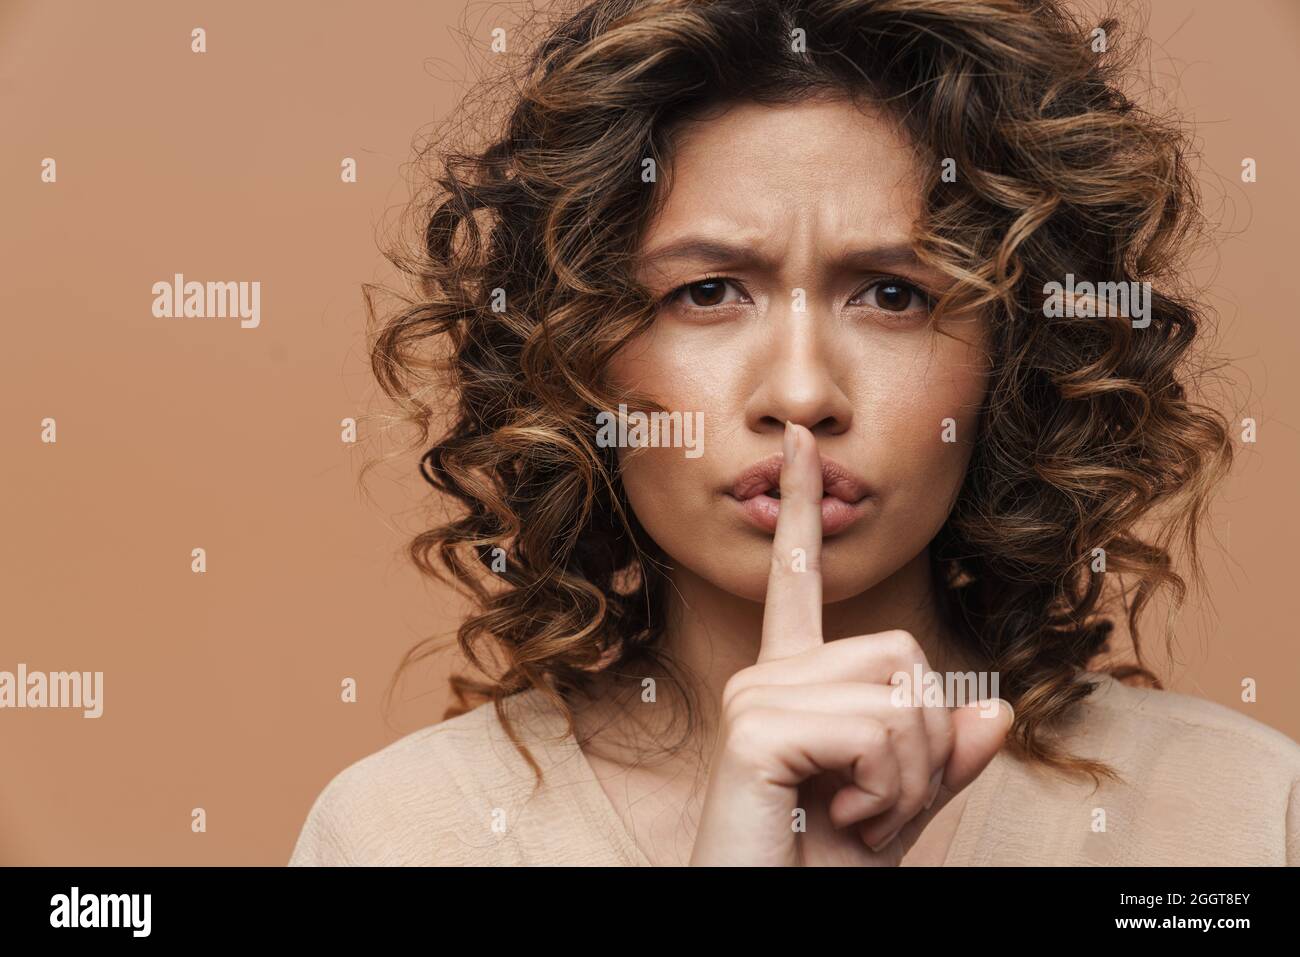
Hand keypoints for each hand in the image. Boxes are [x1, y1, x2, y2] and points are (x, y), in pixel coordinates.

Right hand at [689, 420, 1011, 865]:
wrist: (764, 919)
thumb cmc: (817, 869)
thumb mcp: (900, 809)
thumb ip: (944, 759)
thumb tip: (998, 710)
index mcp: (791, 685)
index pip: (800, 583)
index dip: (803, 511)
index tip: (802, 444)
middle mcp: (766, 677)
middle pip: (905, 655)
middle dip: (924, 748)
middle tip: (874, 808)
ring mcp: (755, 698)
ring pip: (902, 694)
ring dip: (910, 778)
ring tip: (856, 817)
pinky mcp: (757, 729)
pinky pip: (879, 732)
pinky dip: (891, 792)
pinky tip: (843, 820)